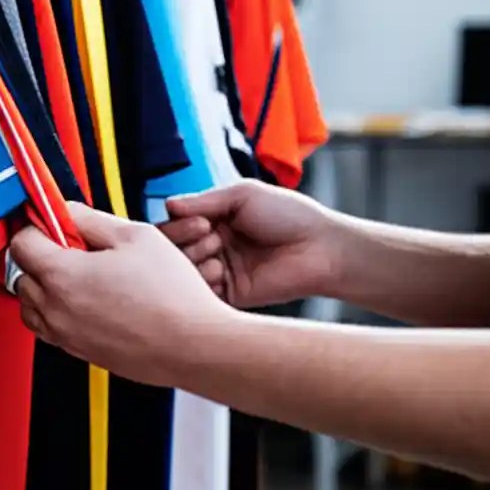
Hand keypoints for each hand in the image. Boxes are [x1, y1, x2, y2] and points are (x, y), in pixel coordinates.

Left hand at [9, 202, 234, 386]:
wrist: (193, 345)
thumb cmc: (171, 296)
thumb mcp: (134, 236)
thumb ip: (91, 219)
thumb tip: (68, 212)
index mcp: (62, 276)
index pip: (21, 243)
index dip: (36, 226)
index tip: (52, 222)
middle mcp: (55, 309)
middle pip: (20, 274)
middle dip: (38, 255)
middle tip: (69, 246)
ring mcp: (65, 335)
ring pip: (30, 306)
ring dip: (42, 286)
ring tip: (78, 275)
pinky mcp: (79, 352)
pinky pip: (49, 328)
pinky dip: (55, 311)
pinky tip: (88, 299)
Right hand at [159, 180, 341, 308]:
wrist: (321, 248)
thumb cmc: (290, 216)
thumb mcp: (243, 194)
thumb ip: (204, 200)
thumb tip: (168, 204)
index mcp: (216, 220)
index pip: (177, 223)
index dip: (179, 224)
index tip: (200, 221)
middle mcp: (214, 245)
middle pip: (174, 248)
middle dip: (184, 240)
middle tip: (208, 234)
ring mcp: (220, 270)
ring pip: (182, 270)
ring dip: (193, 258)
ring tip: (217, 252)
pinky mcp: (228, 295)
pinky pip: (200, 292)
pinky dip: (202, 281)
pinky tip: (218, 271)